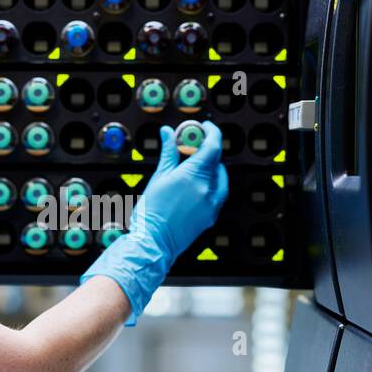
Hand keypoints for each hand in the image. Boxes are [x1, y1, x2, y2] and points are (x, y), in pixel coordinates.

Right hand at [79, 121, 227, 323]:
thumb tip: (168, 133)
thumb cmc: (151, 213)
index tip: (205, 127)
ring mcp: (211, 204)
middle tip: (194, 146)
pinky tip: (196, 186)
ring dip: (212, 168)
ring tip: (194, 167)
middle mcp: (207, 189)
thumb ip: (168, 153)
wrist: (153, 243)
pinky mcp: (211, 216)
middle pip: (217, 161)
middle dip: (208, 151)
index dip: (211, 133)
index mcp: (194, 176)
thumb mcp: (158, 177)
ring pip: (220, 178)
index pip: (212, 146)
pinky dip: (211, 185)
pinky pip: (218, 194)